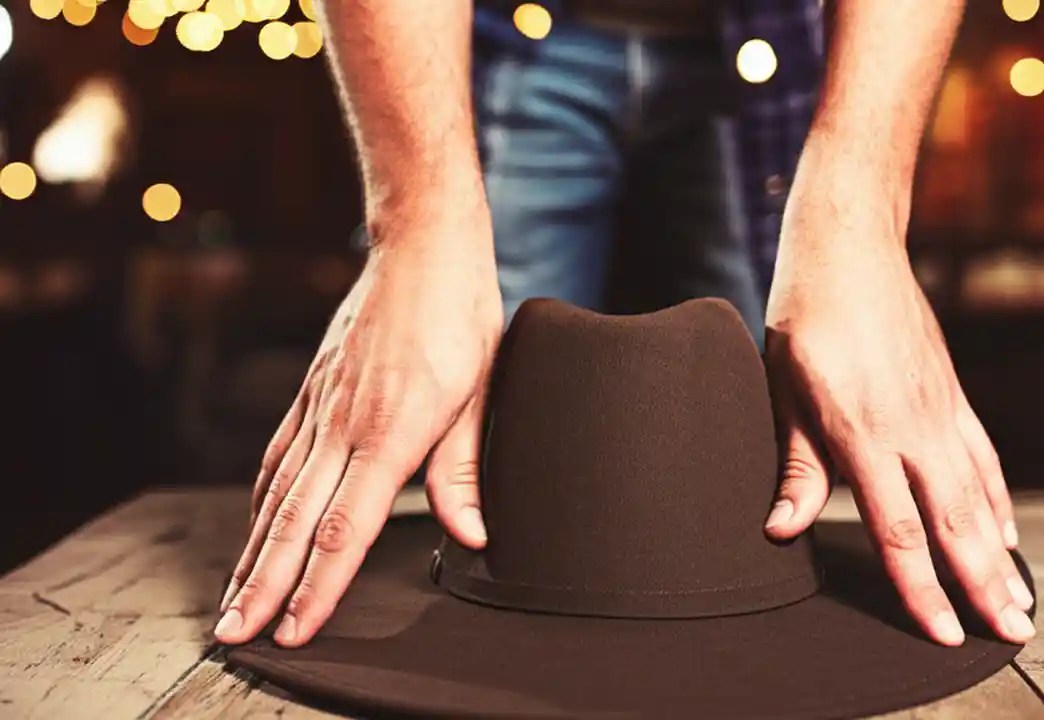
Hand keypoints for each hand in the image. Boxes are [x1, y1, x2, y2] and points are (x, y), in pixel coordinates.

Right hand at [216, 211, 502, 647]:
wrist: (422, 247)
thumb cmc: (459, 315)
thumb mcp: (482, 392)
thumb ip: (464, 470)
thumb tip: (471, 535)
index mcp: (391, 431)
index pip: (348, 526)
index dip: (320, 585)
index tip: (296, 628)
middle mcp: (345, 424)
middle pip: (296, 520)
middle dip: (264, 584)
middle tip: (235, 633)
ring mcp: (321, 405)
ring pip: (278, 493)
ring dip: (255, 550)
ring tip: (233, 598)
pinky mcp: (313, 390)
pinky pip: (278, 455)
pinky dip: (263, 500)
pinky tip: (258, 525)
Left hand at [762, 211, 1032, 645]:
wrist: (851, 248)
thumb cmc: (806, 316)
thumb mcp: (785, 389)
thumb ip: (798, 465)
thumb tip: (783, 528)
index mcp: (864, 431)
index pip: (898, 530)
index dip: (921, 587)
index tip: (944, 631)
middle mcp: (913, 426)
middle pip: (956, 523)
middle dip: (982, 586)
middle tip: (1011, 634)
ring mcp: (940, 409)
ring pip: (980, 496)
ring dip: (1002, 554)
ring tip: (1020, 602)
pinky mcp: (952, 393)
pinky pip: (983, 457)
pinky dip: (1000, 500)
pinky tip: (1008, 531)